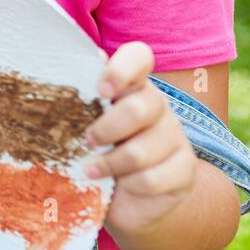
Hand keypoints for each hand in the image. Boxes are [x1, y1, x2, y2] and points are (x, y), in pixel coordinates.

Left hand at [87, 42, 198, 239]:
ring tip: (91, 168)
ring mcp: (175, 136)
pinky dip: (129, 185)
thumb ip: (77, 98)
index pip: (139, 56)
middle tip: (87, 140)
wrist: (126, 193)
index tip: (100, 91)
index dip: (121, 70)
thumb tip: (64, 71)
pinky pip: (153, 179)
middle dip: (106, 129)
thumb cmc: (96, 148)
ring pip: (141, 150)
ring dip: (111, 164)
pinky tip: (119, 184)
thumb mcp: (82, 122)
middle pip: (140, 107)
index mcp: (131, 84)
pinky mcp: (185, 169)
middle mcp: (157, 105)